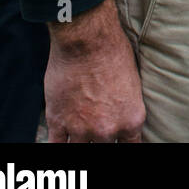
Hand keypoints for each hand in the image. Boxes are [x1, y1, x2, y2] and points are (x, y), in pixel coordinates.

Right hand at [46, 0, 145, 142]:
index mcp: (131, 120)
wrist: (86, 38)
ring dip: (80, 141)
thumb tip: (120, 116)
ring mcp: (81, 129)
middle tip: (96, 127)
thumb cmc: (112, 50)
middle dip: (101, 140)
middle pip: (104, 148)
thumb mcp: (132, 82)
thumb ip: (125, 108)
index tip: (117, 141)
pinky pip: (56, 147)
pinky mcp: (58, 122)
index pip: (131, 147)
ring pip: (80, 150)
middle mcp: (107, 130)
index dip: (123, 144)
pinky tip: (61, 142)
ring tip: (79, 131)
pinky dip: (59, 145)